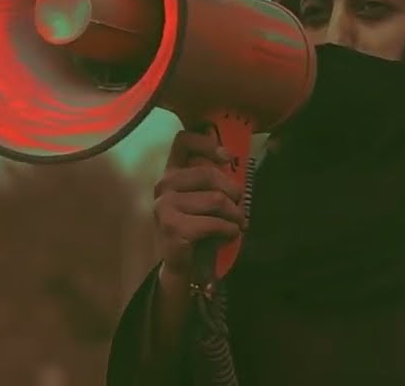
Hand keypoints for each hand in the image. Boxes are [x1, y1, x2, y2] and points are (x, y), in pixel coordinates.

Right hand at [153, 128, 246, 278]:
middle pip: (208, 173)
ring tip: (237, 223)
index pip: (183, 141)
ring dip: (235, 214)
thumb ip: (212, 178)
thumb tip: (230, 158)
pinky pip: (214, 222)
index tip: (227, 158)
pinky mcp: (172, 226)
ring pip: (216, 200)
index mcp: (171, 172)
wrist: (182, 263)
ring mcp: (164, 205)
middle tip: (241, 207)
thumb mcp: (204, 197)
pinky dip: (229, 230)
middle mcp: (163, 185)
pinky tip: (230, 234)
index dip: (207, 144)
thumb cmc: (198, 225)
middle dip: (233, 192)